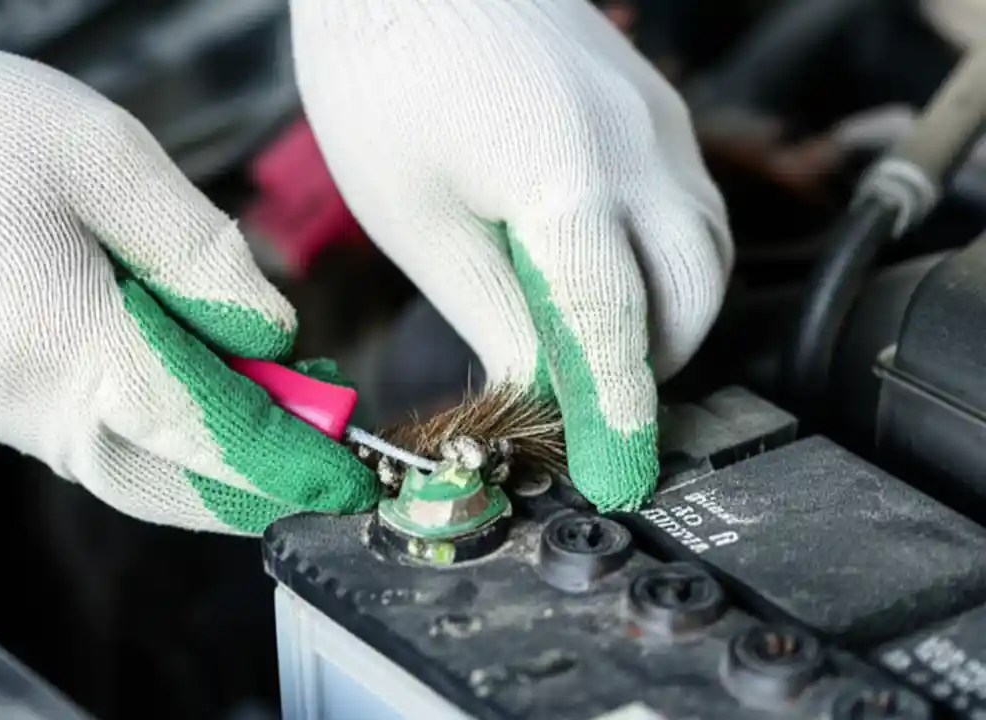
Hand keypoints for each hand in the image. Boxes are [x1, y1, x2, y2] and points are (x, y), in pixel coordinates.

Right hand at [0, 0, 377, 533]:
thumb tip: (271, 338)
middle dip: (261, 477)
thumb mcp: (112, 162)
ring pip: (136, 476)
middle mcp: (31, 407)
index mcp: (65, 345)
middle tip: (329, 441)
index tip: (352, 474)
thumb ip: (203, 259)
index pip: (210, 434)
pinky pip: (100, 448)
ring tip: (279, 409)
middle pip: (175, 482)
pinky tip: (204, 396)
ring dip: (215, 463)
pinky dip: (165, 443)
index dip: (291, 456)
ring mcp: (5, 413)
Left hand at [292, 0, 732, 510]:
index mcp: (568, 182)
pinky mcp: (654, 107)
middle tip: (591, 412)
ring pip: (705, 252)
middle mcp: (640, 150)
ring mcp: (659, 121)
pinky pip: (689, 204)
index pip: (616, 328)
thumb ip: (491, 308)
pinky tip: (602, 275)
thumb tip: (537, 385)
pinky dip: (663, 261)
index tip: (620, 476)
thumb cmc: (386, 74)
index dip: (619, 415)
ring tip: (595, 351)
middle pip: (692, 298)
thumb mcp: (417, 217)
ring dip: (666, 317)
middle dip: (651, 369)